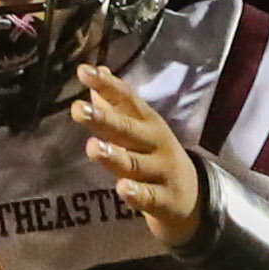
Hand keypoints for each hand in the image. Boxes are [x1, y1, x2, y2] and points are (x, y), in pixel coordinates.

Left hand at [73, 63, 201, 244]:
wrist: (190, 197)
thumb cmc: (154, 156)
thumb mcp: (139, 127)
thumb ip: (115, 103)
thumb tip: (97, 70)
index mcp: (146, 121)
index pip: (125, 99)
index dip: (106, 85)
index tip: (83, 71)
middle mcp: (154, 142)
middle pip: (127, 129)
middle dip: (103, 119)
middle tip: (78, 109)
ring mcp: (160, 171)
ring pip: (134, 163)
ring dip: (113, 156)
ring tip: (92, 147)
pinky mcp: (163, 199)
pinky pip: (148, 197)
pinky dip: (136, 194)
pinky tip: (122, 189)